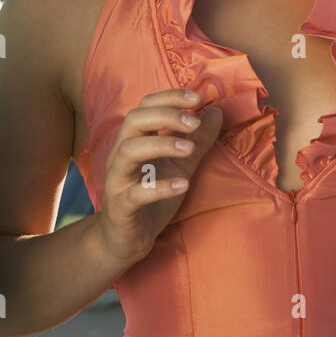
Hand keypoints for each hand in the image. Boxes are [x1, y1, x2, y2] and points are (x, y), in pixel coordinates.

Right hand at [94, 89, 221, 266]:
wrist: (127, 239)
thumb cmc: (152, 195)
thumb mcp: (181, 165)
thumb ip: (198, 140)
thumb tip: (217, 111)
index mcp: (136, 139)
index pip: (146, 105)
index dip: (171, 97)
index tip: (199, 98)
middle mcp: (122, 154)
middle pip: (134, 120)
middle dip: (166, 115)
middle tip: (194, 122)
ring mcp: (118, 180)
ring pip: (129, 151)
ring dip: (161, 144)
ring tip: (189, 149)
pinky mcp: (121, 207)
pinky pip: (136, 193)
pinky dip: (160, 187)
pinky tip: (183, 185)